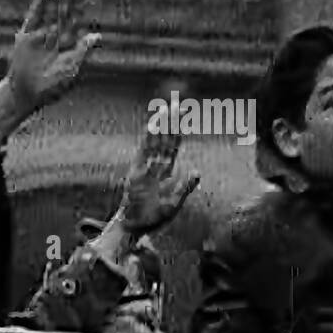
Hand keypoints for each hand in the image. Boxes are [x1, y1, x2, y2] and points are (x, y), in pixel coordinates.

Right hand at [8, 0, 101, 113]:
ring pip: (51, 6)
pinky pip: (34, 15)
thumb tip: (96, 36)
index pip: (77, 15)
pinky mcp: (26, 35)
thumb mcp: (71, 70)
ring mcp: (41, 32)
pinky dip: (40, 2)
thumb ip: (82, 52)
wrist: (27, 96)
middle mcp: (55, 33)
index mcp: (69, 41)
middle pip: (64, 5)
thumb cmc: (51, 88)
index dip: (81, 0)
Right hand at [118, 100, 201, 234]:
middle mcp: (154, 167)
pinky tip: (153, 127)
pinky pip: (143, 153)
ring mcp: (144, 169)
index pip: (171, 146)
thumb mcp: (175, 204)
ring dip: (160, 127)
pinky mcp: (136, 175)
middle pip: (163, 140)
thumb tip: (197, 171)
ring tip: (166, 110)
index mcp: (164, 172)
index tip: (183, 115)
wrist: (135, 229)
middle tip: (176, 103)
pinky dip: (148, 140)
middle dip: (170, 122)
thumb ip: (185, 187)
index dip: (177, 130)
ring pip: (154, 143)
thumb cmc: (153, 218)